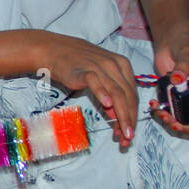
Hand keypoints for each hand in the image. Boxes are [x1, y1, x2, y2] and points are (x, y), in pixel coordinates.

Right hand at [39, 32, 137, 147]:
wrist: (54, 51)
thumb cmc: (77, 64)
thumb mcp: (99, 77)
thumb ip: (110, 93)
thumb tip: (116, 114)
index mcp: (122, 65)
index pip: (133, 94)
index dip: (133, 115)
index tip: (130, 132)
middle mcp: (115, 65)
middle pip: (128, 96)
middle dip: (129, 119)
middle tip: (128, 137)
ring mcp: (101, 67)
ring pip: (117, 93)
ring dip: (121, 115)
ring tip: (121, 131)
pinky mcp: (85, 70)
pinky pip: (97, 83)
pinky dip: (103, 93)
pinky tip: (107, 105)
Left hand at [150, 31, 188, 136]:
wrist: (170, 45)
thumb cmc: (185, 46)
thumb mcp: (186, 53)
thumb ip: (183, 65)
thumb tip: (177, 79)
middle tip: (176, 124)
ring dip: (177, 125)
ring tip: (162, 115)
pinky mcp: (179, 104)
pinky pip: (176, 118)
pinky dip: (165, 117)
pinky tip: (154, 108)